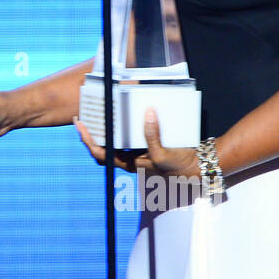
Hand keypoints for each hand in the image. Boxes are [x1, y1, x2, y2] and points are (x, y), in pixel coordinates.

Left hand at [75, 107, 200, 176]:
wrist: (197, 167)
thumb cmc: (177, 166)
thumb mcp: (162, 154)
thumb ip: (152, 135)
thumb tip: (147, 113)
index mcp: (129, 164)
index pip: (100, 154)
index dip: (88, 141)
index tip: (81, 125)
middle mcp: (129, 159)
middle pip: (103, 147)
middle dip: (92, 133)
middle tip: (84, 116)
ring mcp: (137, 152)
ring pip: (115, 140)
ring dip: (106, 127)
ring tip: (100, 111)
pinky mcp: (146, 144)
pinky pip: (130, 133)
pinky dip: (124, 123)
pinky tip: (125, 112)